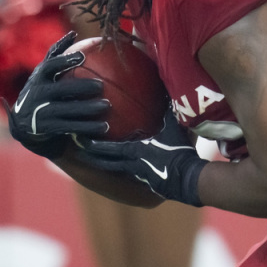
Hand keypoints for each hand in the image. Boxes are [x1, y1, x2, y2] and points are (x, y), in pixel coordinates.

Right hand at [7, 32, 108, 157]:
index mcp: (38, 77)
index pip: (49, 66)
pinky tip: (105, 127)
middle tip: (101, 85)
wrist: (23, 124)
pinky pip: (71, 127)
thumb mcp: (43, 74)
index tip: (82, 56)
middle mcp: (38, 94)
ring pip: (67, 110)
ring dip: (88, 108)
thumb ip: (56, 55)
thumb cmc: (40, 91)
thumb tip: (74, 33)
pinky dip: (88, 127)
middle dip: (81, 87)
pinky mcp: (48, 128)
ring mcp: (41, 112)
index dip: (65, 60)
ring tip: (107, 105)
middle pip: (61, 89)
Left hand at [73, 117, 206, 206]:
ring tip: (88, 160)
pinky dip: (118, 170)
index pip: (106, 146)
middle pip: (104, 160)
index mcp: (134, 149)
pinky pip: (126, 174)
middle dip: (90, 154)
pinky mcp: (144, 182)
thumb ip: (167, 107)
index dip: (92, 142)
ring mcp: (136, 174)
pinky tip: (116, 167)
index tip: (79, 136)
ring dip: (100, 164)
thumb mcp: (174, 126)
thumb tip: (164, 85)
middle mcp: (130, 163)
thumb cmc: (180, 150)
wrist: (189, 178)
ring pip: (112, 169)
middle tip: (77, 149)